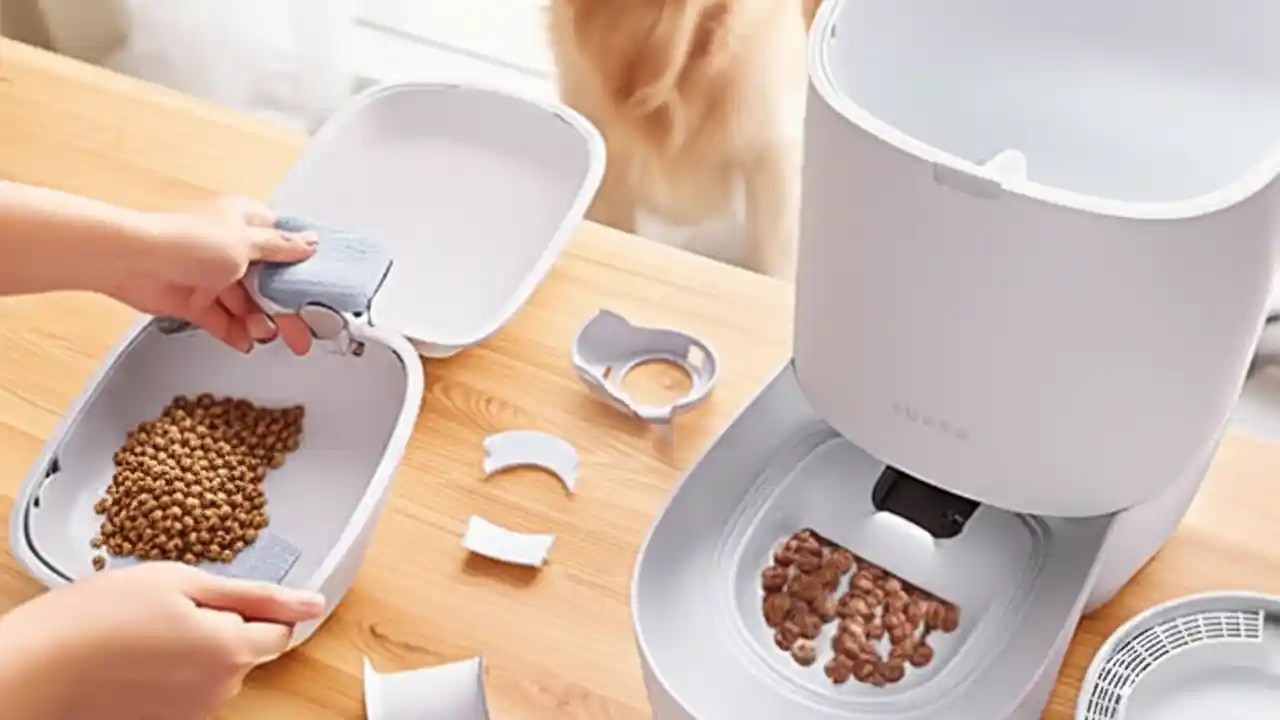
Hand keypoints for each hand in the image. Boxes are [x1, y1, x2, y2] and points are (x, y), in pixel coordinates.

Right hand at [0, 562, 325, 719]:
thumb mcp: (183, 582)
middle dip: (224, 628)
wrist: (37, 667)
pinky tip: (136, 660)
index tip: (221, 597)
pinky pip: (187, 694)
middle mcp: (221, 690)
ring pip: (217, 673)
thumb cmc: (100, 616)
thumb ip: (256, 595)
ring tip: (146, 633)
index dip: (255, 608)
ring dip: (196, 652)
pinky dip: (172, 676)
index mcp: (232, 648)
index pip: (281, 631)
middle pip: (247, 652)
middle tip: (171, 608)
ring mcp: (193, 713)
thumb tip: (313, 602)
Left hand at [111, 196, 317, 354]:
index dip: (302, 272)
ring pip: (246, 305)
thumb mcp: (247, 242)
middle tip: (299, 333)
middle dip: (283, 310)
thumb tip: (312, 242)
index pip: (285, 247)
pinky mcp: (194, 300)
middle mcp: (231, 248)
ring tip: (262, 334)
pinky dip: (233, 332)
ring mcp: (212, 275)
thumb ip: (282, 248)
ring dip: (257, 322)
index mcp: (247, 224)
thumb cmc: (185, 241)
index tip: (317, 295)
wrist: (132, 262)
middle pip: (268, 284)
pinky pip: (221, 320)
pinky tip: (244, 342)